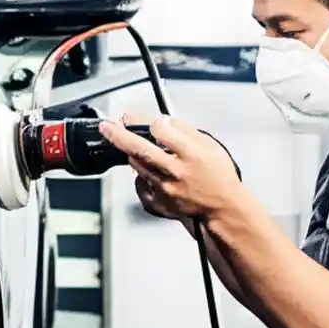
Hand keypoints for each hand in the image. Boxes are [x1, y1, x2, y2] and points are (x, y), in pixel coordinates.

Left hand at [99, 112, 244, 220]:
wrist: (222, 207)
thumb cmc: (219, 176)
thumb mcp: (211, 146)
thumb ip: (186, 131)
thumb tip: (162, 120)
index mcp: (192, 155)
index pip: (162, 131)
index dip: (152, 122)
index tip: (149, 121)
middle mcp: (177, 172)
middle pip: (141, 149)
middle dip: (119, 135)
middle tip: (106, 126)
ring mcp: (165, 188)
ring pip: (137, 165)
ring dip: (132, 153)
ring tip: (135, 146)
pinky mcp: (159, 201)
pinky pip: (140, 183)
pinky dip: (139, 174)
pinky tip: (146, 169)